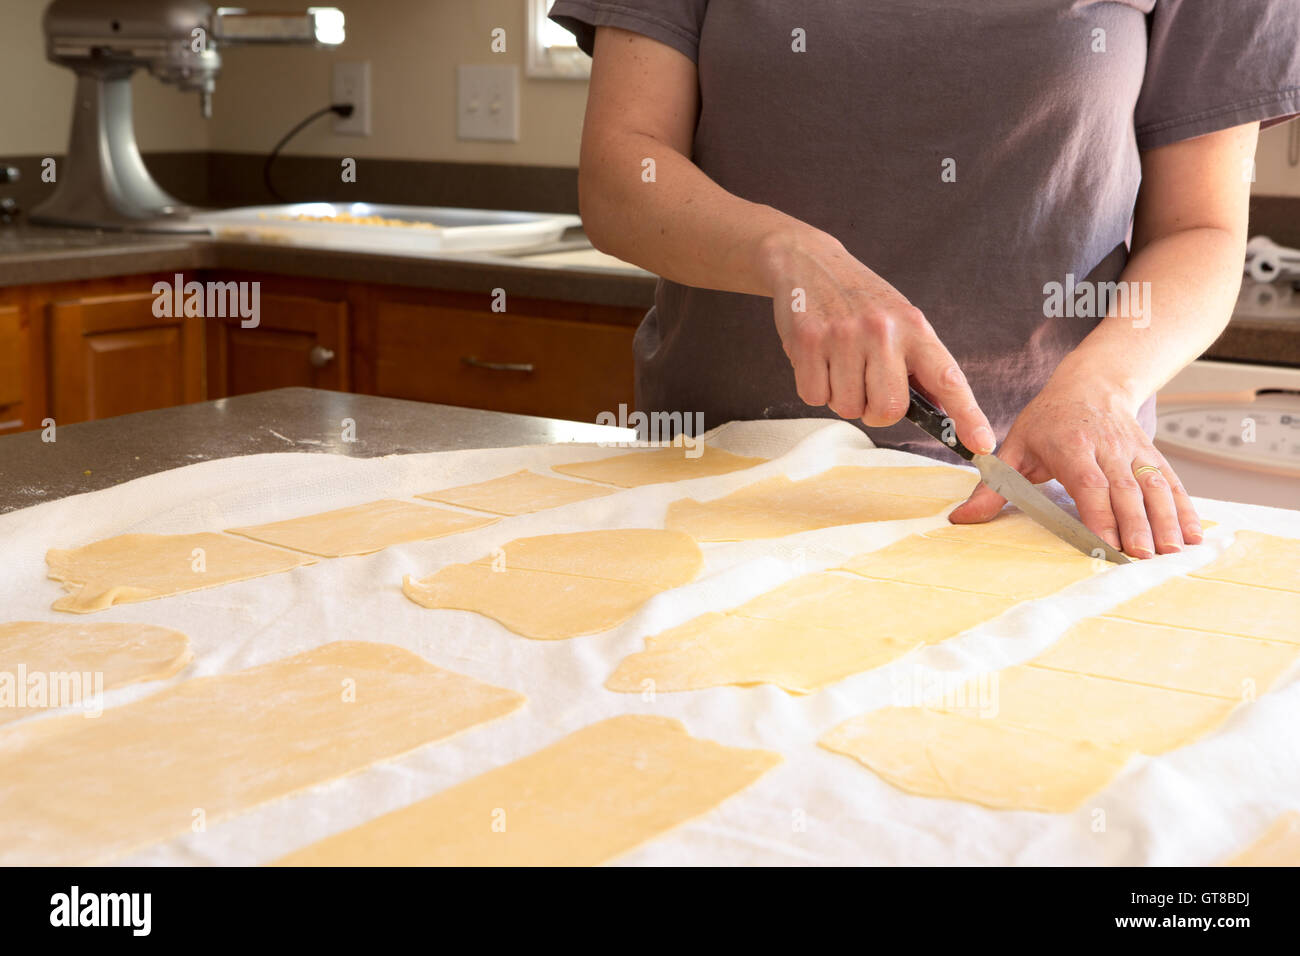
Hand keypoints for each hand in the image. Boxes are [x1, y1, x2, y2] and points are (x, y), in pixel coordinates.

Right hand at [760, 230, 995, 453]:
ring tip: (839, 363)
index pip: (948, 378)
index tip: (982, 445)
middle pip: (888, 410)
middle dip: (876, 410)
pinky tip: (818, 361)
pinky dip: (815, 389)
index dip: (967, 416)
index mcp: (914, 327)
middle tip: (867, 384)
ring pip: (848, 408)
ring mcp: (843, 336)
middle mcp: (882, 331)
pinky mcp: (807, 342)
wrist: (810, 263)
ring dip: (842, 397)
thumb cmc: (861, 301)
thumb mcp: (901, 322)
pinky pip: (814, 397)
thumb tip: (942, 413)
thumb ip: (919, 365)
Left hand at [948, 376, 1201, 557]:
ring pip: (1154, 486)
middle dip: (1135, 526)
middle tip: (1141, 559)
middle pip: (1125, 489)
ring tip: (1171, 554)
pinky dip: (1186, 509)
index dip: (1099, 513)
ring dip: (1166, 521)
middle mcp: (1107, 447)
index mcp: (1071, 445)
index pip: (1089, 483)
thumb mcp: (1013, 446)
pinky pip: (1172, 482)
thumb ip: (992, 486)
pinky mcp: (1152, 456)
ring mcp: (1134, 451)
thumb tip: (961, 518)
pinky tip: (1195, 536)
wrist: (1091, 382)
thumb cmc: (1048, 420)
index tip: (1105, 544)